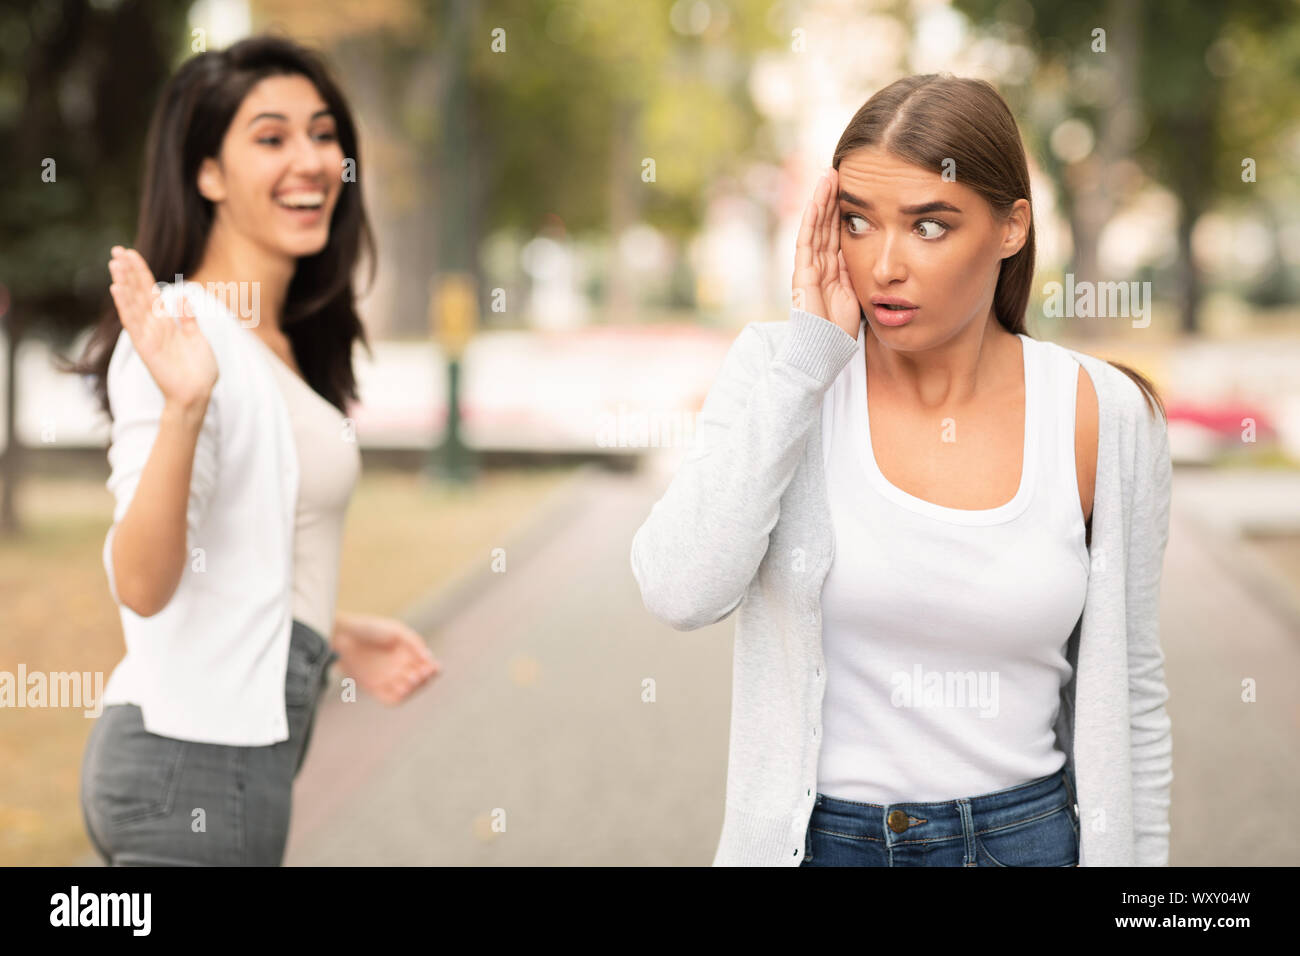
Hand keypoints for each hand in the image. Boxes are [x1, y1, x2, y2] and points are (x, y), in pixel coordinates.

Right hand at [108, 246, 217, 408]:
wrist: (198, 395)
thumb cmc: (199, 370)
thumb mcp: (197, 338)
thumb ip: (188, 318)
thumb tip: (181, 297)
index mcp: (166, 322)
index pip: (150, 292)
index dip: (141, 272)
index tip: (130, 253)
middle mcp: (154, 326)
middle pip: (138, 293)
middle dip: (128, 272)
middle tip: (116, 249)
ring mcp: (148, 335)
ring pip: (132, 304)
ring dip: (123, 283)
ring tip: (114, 263)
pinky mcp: (145, 347)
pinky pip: (133, 323)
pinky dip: (125, 306)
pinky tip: (116, 289)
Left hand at [332, 612, 440, 704]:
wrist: (343, 636)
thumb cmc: (370, 629)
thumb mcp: (397, 631)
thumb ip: (414, 643)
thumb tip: (429, 658)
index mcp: (409, 655)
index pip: (428, 667)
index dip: (434, 669)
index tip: (433, 667)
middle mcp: (401, 669)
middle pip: (421, 681)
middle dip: (424, 679)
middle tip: (421, 673)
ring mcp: (388, 679)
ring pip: (408, 692)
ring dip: (413, 689)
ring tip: (410, 679)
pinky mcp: (375, 688)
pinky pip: (391, 699)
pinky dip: (399, 698)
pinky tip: (402, 690)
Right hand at [792, 167, 860, 337]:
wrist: (824, 351)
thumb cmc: (843, 332)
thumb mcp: (861, 294)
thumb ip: (865, 273)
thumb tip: (882, 254)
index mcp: (835, 270)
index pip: (838, 232)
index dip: (844, 209)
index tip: (855, 186)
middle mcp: (820, 265)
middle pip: (826, 223)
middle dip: (832, 197)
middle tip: (840, 170)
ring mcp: (809, 267)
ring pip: (816, 225)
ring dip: (822, 199)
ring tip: (830, 174)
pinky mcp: (802, 272)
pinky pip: (807, 239)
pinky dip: (812, 217)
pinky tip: (819, 198)